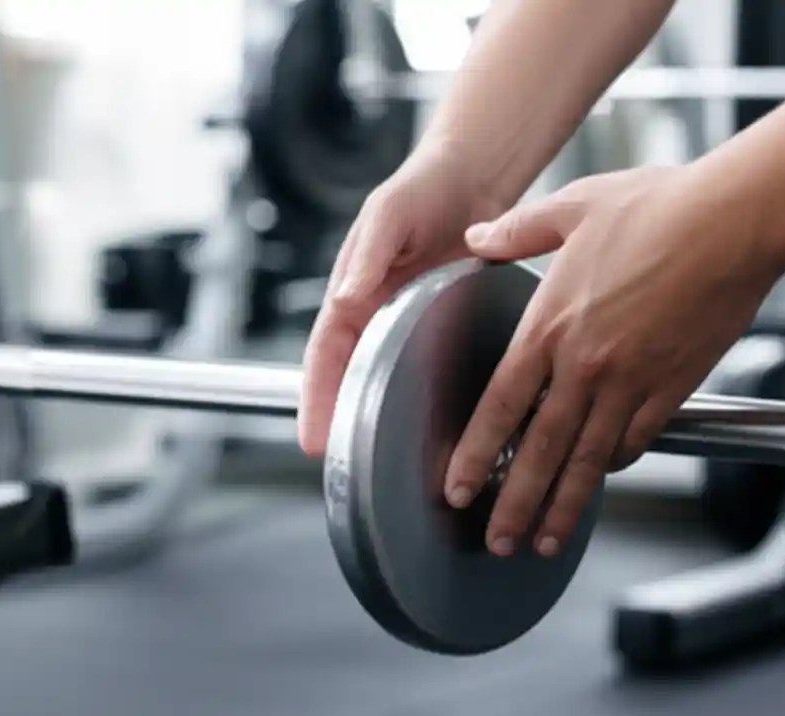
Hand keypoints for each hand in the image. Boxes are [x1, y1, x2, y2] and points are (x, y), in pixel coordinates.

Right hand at [298, 140, 502, 455]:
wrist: (470, 179)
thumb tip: (347, 297)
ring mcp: (407, 323)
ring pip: (385, 380)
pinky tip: (437, 424)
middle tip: (346, 467)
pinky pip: (426, 368)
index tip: (313, 439)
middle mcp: (374, 314)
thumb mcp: (388, 215)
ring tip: (385, 461)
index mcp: (352, 293)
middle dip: (341, 421)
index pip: (324, 355)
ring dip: (378, 416)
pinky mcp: (441, 326)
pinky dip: (422, 397)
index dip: (315, 398)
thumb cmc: (420, 188)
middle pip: (349, 378)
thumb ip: (368, 255)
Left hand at [444, 165, 784, 557]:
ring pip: (588, 459)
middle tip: (495, 541)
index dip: (476, 453)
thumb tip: (476, 238)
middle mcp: (586, 364)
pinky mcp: (674, 385)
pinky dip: (613, 465)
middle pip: (540, 450)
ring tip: (542, 542)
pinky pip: (636, 439)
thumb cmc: (656, 205)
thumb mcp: (571, 208)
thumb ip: (516, 231)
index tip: (458, 487)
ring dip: (563, 506)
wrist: (734, 219)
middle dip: (514, 503)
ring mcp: (632, 380)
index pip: (500, 404)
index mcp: (551, 325)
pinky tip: (599, 480)